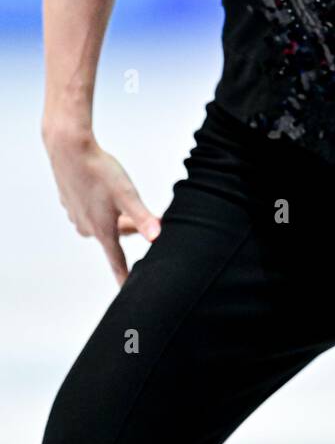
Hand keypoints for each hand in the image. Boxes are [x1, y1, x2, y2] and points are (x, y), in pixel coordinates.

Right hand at [44, 131, 161, 286]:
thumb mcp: (127, 194)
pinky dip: (101, 205)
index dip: (124, 277)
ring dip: (116, 215)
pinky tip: (101, 191)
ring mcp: (76, 215)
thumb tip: (158, 237)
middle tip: (145, 212)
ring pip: (104, 222)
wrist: (69, 149)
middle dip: (131, 227)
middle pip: (115, 236)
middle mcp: (87, 227)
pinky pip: (91, 211)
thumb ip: (142, 217)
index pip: (117, 261)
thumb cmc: (99, 171)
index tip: (127, 293)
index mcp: (102, 229)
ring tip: (121, 198)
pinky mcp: (70, 203)